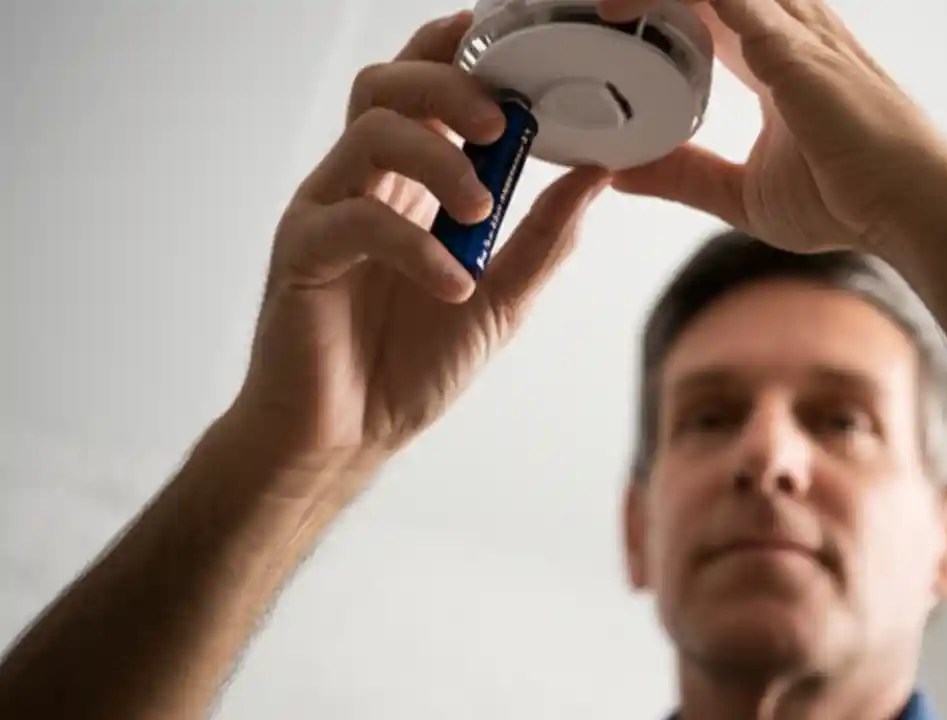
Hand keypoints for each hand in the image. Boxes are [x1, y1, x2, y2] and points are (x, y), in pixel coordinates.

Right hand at [227, 11, 609, 488]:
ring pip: (368, 136)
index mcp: (405, 183)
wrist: (348, 438)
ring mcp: (325, 213)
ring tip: (482, 209)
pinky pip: (354, 222)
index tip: (506, 43)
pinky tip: (454, 285)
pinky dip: (415, 247)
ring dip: (438, 161)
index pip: (422, 90)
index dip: (456, 54)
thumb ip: (544, 237)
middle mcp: (361, 183)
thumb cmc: (410, 363)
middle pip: (387, 86)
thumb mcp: (501, 298)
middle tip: (501, 123)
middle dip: (448, 87)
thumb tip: (597, 175)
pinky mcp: (302, 256)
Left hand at [602, 0, 946, 255]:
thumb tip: (622, 174)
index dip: (657, 3)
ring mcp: (792, 32)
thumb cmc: (849, 201)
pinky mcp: (792, 47)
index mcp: (774, 59)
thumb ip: (684, 176)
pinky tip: (622, 4)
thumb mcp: (742, 194)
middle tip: (593, 5)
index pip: (705, 6)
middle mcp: (784, 31)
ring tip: (602, 3)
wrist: (910, 208)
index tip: (606, 21)